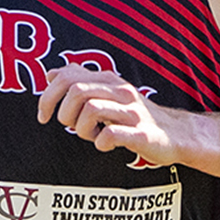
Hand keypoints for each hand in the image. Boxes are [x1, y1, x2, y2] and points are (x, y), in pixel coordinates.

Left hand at [37, 63, 177, 164]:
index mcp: (109, 80)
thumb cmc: (135, 116)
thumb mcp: (109, 93)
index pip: (68, 76)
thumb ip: (82, 81)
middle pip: (76, 91)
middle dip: (63, 113)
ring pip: (91, 109)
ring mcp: (132, 112)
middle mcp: (120, 91)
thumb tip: (52, 73)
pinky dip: (100, 142)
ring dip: (81, 128)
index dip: (48, 96)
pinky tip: (104, 145)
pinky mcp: (141, 134)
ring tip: (91, 136)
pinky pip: (110, 134)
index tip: (43, 115)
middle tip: (68, 127)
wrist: (175, 133)